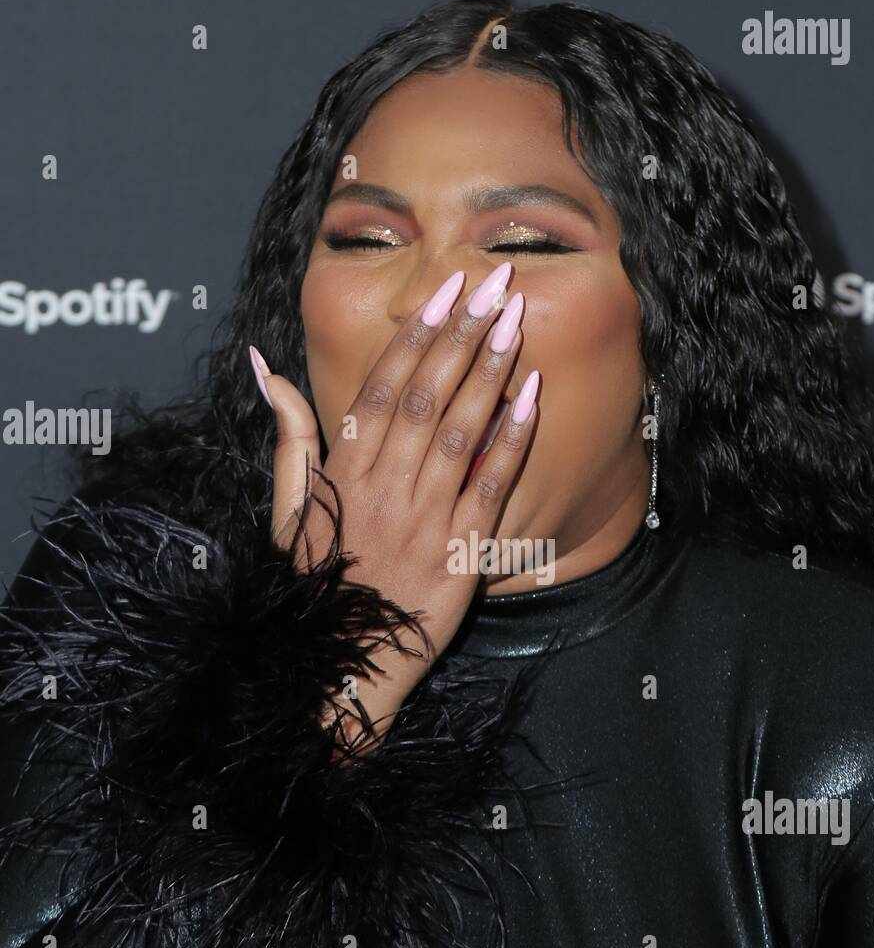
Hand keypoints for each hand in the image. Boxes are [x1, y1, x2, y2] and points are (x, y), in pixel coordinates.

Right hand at [249, 263, 537, 752]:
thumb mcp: (286, 511)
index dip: (419, 336)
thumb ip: (288, 436)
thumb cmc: (315, 584)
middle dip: (464, 334)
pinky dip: (512, 440)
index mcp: (342, 472)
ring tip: (517, 320)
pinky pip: (490, 487)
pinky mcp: (459, 554)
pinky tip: (534, 396)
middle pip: (427, 396)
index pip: (384, 388)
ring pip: (460, 431)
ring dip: (491, 371)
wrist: (343, 663)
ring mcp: (423, 519)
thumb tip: (265, 366)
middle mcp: (382, 487)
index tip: (448, 292)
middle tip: (496, 284)